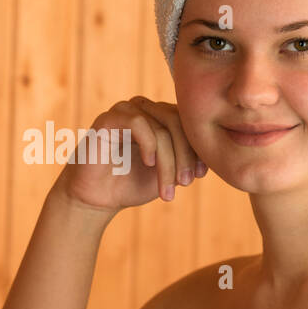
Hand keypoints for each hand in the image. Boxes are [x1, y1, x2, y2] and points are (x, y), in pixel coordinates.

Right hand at [55, 96, 206, 213]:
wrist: (95, 199)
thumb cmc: (130, 185)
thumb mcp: (167, 173)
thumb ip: (187, 159)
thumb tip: (212, 153)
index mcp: (159, 117)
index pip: (188, 123)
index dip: (198, 148)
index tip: (201, 175)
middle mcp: (144, 109)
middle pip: (178, 122)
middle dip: (186, 156)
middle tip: (186, 183)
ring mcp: (125, 111)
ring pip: (161, 127)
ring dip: (168, 161)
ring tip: (167, 188)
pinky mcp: (108, 119)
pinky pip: (138, 123)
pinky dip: (149, 145)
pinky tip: (149, 164)